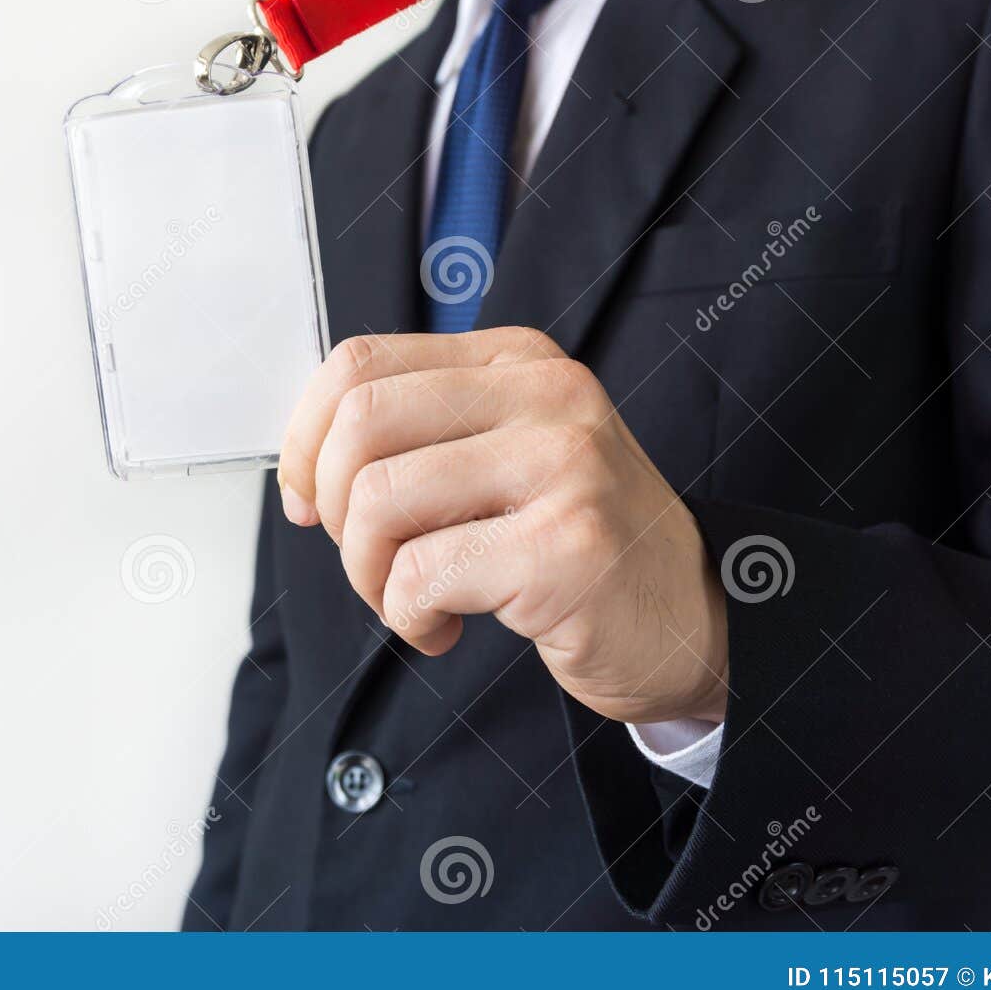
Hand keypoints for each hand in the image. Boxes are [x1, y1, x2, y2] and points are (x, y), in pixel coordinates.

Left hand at [276, 327, 728, 725]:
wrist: (690, 622)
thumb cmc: (577, 545)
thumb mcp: (502, 459)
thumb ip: (416, 440)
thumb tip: (300, 474)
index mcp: (517, 361)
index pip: (360, 365)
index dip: (305, 439)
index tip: (307, 499)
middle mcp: (547, 395)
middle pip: (359, 425)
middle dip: (334, 510)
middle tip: (371, 560)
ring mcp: (565, 466)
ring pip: (378, 501)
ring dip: (369, 575)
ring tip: (412, 600)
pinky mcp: (568, 547)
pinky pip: (421, 576)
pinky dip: (408, 617)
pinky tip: (445, 628)